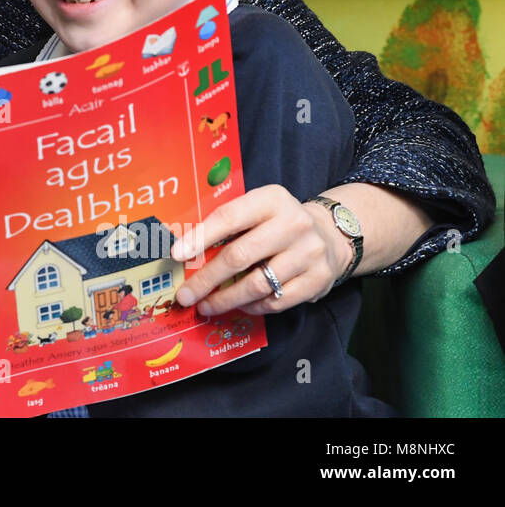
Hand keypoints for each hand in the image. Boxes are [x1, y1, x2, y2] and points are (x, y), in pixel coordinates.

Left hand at [170, 185, 351, 315]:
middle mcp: (294, 224)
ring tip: (206, 306)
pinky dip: (252, 307)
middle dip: (206, 279)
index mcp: (272, 199)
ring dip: (226, 299)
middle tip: (185, 295)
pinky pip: (276, 301)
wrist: (329, 234)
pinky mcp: (319, 279)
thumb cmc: (277, 222)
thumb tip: (184, 249)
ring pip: (257, 284)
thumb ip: (227, 223)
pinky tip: (238, 305)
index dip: (200, 237)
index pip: (228, 217)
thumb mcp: (257, 209)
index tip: (177, 255)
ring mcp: (309, 253)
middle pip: (240, 256)